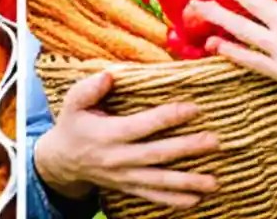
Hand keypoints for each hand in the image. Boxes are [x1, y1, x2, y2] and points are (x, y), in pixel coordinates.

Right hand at [34, 71, 219, 208]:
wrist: (62, 161)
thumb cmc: (73, 125)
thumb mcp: (73, 103)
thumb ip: (89, 88)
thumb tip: (110, 75)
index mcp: (106, 134)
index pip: (141, 125)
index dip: (167, 117)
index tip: (193, 108)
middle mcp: (117, 158)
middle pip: (157, 154)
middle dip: (187, 148)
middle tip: (214, 141)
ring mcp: (124, 177)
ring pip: (159, 181)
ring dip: (187, 182)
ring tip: (213, 182)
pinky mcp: (128, 188)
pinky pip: (153, 196)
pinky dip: (174, 200)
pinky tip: (196, 199)